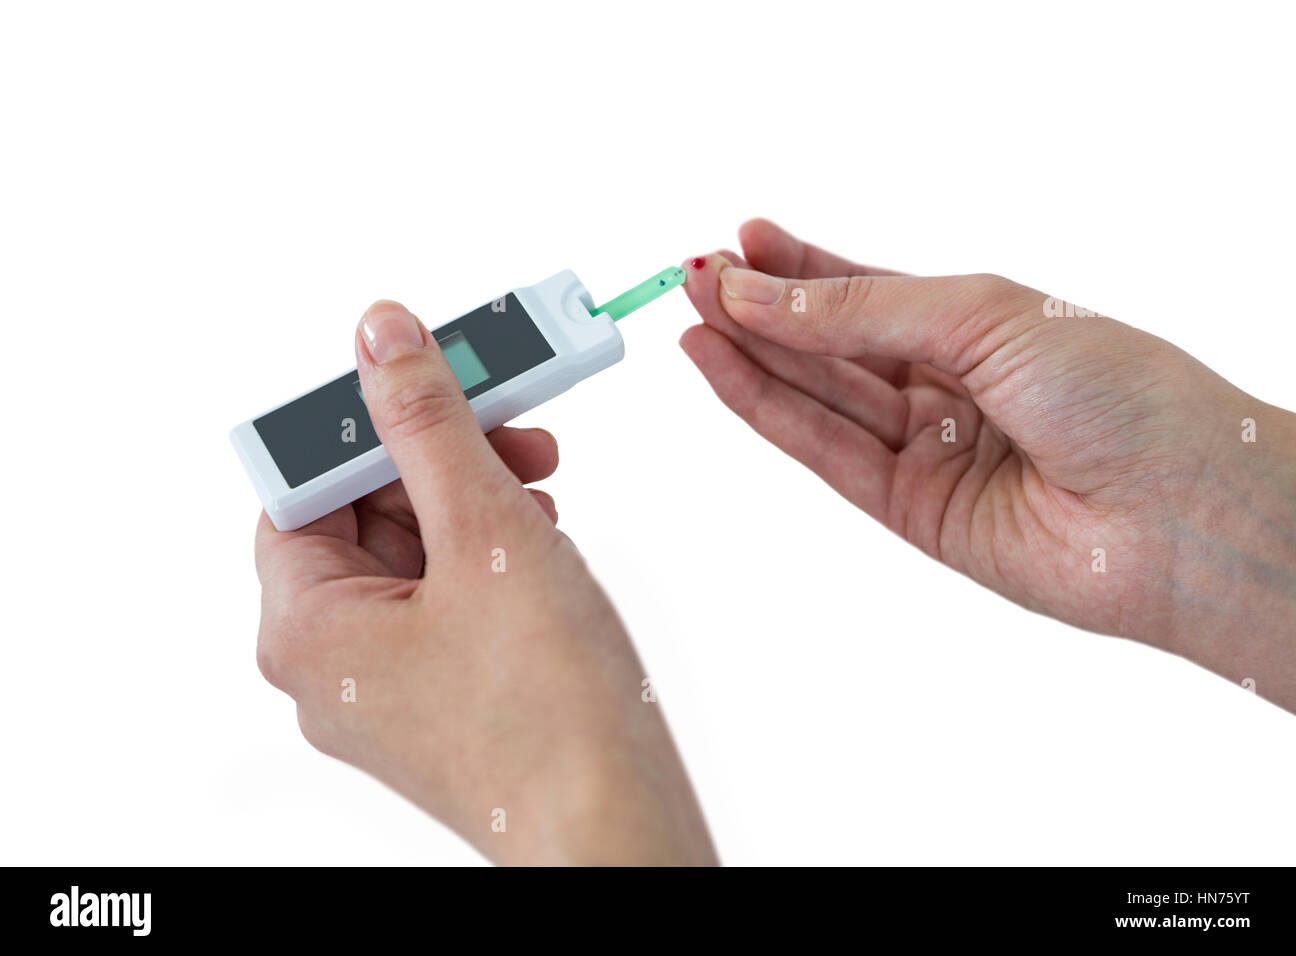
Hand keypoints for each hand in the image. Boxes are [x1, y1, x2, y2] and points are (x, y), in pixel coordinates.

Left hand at [255, 300, 715, 864]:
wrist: (617, 826)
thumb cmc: (549, 709)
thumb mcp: (483, 532)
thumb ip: (427, 424)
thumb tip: (381, 335)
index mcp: (304, 626)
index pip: (306, 482)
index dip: (370, 419)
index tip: (433, 376)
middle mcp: (329, 664)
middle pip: (364, 513)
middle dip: (440, 456)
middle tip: (511, 422)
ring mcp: (383, 689)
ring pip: (412, 553)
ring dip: (472, 499)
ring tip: (537, 485)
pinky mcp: (438, 700)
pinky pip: (442, 599)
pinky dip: (486, 555)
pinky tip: (538, 542)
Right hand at [680, 220, 1295, 711]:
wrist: (1179, 514)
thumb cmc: (1122, 394)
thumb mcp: (982, 316)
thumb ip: (863, 312)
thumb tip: (765, 294)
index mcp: (982, 326)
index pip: (869, 291)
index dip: (801, 267)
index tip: (737, 242)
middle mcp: (950, 387)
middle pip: (833, 345)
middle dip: (762, 309)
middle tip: (694, 276)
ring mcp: (929, 450)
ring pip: (819, 397)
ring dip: (751, 356)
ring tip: (693, 316)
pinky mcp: (912, 510)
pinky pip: (825, 452)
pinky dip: (769, 411)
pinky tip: (725, 369)